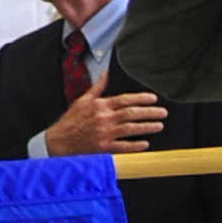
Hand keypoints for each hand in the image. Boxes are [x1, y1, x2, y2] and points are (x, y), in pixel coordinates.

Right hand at [41, 90, 165, 157]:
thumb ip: (98, 88)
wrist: (58, 141)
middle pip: (131, 113)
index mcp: (100, 105)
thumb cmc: (70, 121)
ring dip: (146, 127)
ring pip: (130, 129)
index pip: (125, 99)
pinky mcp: (103, 148)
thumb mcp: (83, 100)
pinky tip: (145, 143)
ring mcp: (104, 134)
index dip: (141, 98)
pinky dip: (134, 145)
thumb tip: (105, 74)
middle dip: (149, 112)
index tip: (153, 98)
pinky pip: (122, 146)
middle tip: (163, 112)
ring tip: (159, 125)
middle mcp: (103, 118)